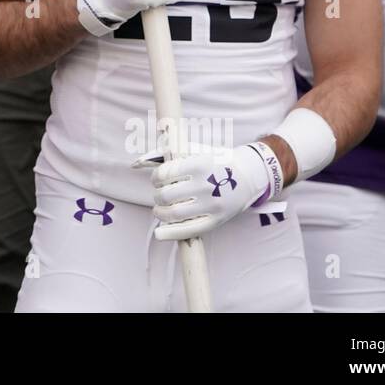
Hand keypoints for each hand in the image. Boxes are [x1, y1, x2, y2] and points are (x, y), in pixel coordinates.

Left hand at [147, 144, 278, 241]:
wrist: (248, 176)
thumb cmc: (216, 162)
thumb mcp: (196, 151)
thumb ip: (168, 155)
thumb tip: (135, 163)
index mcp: (200, 164)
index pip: (165, 174)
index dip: (156, 178)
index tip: (157, 179)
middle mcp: (205, 185)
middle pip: (167, 195)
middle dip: (157, 196)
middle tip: (159, 194)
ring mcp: (211, 204)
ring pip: (174, 213)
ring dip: (160, 212)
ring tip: (159, 209)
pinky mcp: (216, 220)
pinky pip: (190, 230)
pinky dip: (171, 233)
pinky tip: (159, 232)